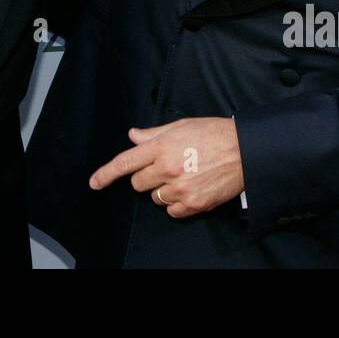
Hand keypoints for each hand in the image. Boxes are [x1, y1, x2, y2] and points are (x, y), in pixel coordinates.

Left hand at [89, 117, 245, 218]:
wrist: (244, 151)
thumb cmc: (213, 133)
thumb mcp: (181, 126)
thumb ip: (153, 134)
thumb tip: (133, 136)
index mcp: (161, 147)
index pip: (125, 162)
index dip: (106, 174)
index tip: (94, 183)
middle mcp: (167, 168)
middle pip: (138, 183)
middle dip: (147, 177)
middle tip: (166, 168)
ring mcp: (180, 188)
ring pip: (154, 198)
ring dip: (163, 190)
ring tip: (184, 176)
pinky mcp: (193, 204)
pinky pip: (172, 212)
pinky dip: (177, 204)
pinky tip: (191, 189)